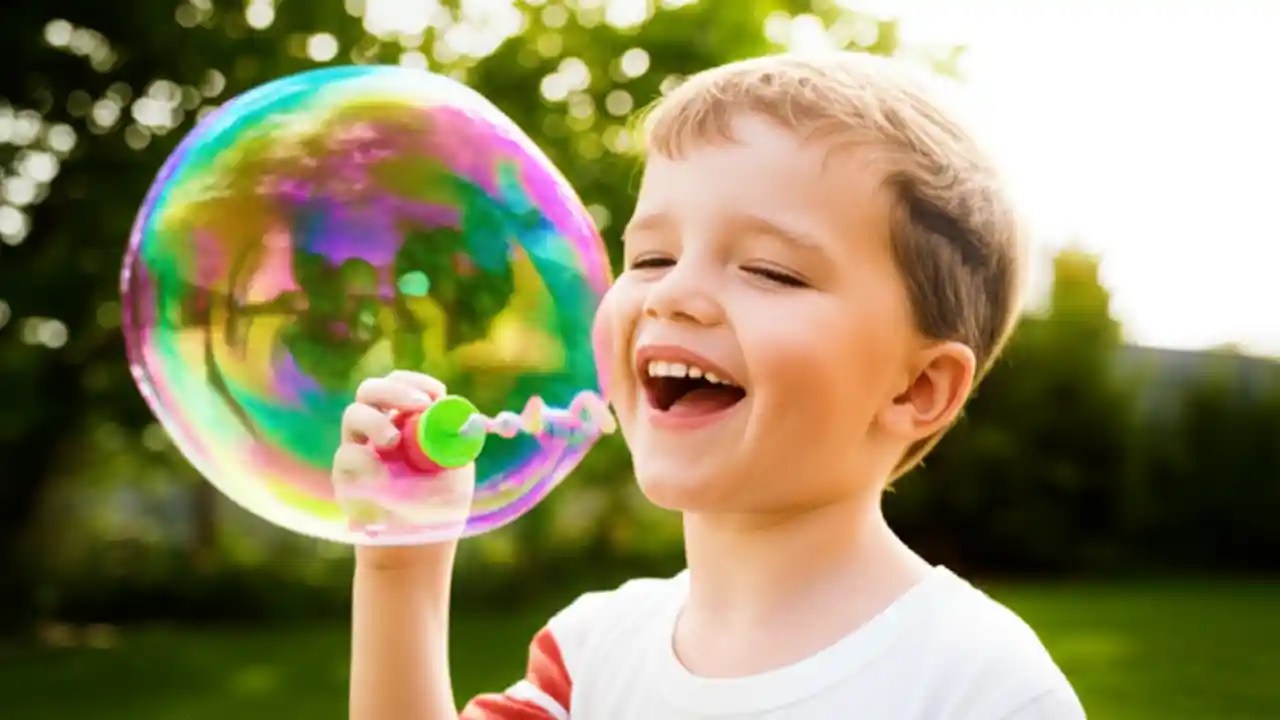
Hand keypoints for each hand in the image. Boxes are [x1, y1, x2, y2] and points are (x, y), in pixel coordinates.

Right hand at [332, 370, 475, 545]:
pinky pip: (348, 456)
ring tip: (393, 442)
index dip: (416, 382)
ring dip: (376, 422)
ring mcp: (358, 449)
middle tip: (418, 405)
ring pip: (353, 415)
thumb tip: (455, 408)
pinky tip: (383, 482)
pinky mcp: (344, 474)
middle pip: (371, 391)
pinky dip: (368, 462)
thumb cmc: (440, 505)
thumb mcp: (457, 466)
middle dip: (394, 391)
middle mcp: (378, 428)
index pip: (401, 385)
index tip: (436, 394)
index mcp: (406, 420)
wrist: (419, 548)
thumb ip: (454, 437)